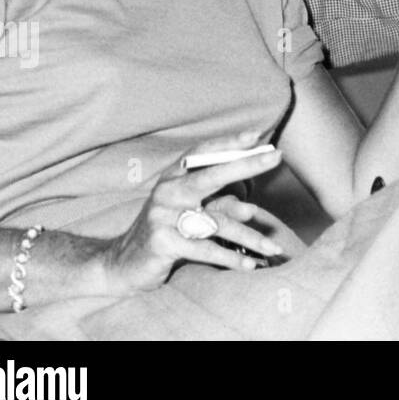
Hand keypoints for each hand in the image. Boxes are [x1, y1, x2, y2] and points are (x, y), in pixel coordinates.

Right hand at [99, 132, 285, 296]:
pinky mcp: (162, 243)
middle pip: (210, 176)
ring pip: (216, 222)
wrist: (122, 264)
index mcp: (172, 178)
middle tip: (276, 158)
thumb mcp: (187, 211)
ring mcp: (162, 217)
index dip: (229, 143)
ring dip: (249, 236)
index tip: (256, 135)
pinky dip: (230, 258)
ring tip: (272, 247)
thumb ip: (215, 203)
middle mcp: (166, 192)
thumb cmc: (165, 231)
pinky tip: (250, 264)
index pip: (201, 153)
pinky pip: (205, 249)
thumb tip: (252, 206)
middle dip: (246, 165)